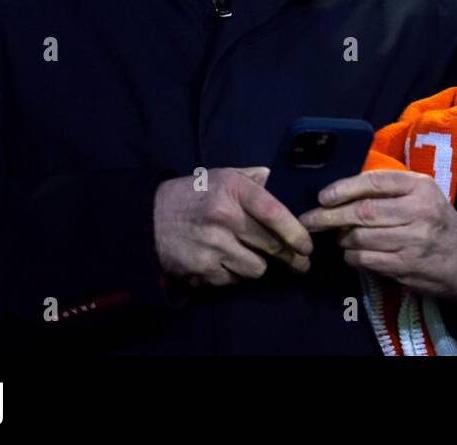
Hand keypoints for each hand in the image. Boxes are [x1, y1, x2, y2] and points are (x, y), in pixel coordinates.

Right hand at [153, 166, 312, 286]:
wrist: (147, 219)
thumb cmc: (192, 195)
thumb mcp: (220, 176)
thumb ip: (249, 177)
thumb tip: (271, 176)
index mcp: (233, 190)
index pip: (274, 213)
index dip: (296, 232)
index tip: (308, 245)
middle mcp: (225, 217)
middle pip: (271, 246)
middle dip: (291, 258)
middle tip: (301, 263)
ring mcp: (213, 246)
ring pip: (256, 268)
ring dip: (259, 266)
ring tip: (255, 258)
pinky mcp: (201, 269)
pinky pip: (233, 280)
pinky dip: (235, 275)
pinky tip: (228, 264)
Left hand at [299, 170, 456, 299]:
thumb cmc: (433, 218)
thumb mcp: (420, 193)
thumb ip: (388, 188)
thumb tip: (341, 190)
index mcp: (420, 187)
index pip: (376, 182)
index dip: (345, 188)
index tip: (322, 196)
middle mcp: (419, 211)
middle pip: (364, 212)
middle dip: (331, 216)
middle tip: (310, 220)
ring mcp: (414, 241)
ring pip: (361, 238)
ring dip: (342, 238)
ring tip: (339, 236)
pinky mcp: (407, 266)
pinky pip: (367, 260)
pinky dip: (352, 256)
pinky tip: (352, 253)